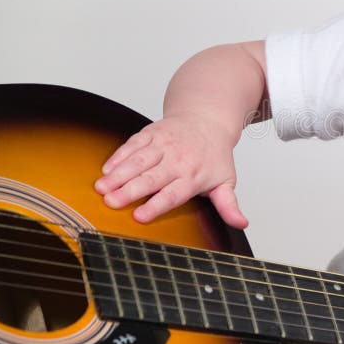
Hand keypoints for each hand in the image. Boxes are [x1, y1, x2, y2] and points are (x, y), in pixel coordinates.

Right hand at [94, 113, 248, 228]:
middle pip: (151, 178)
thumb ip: (229, 205)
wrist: (208, 120)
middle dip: (130, 190)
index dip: (156, 205)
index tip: (139, 216)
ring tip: (101, 187)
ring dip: (119, 174)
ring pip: (138, 160)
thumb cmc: (214, 157)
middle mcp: (177, 160)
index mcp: (193, 176)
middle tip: (111, 202)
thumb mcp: (226, 181)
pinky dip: (119, 155)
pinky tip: (106, 169)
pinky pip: (133, 144)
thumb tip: (241, 223)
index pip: (173, 194)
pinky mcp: (151, 133)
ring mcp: (162, 145)